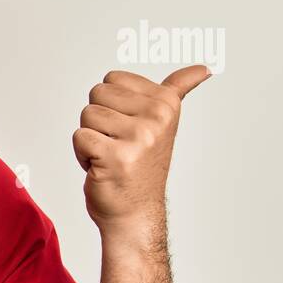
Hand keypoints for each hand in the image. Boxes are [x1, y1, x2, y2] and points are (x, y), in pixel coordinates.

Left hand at [72, 65, 211, 240]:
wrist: (135, 213)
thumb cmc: (141, 166)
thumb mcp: (163, 122)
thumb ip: (177, 91)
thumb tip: (203, 68)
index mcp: (166, 103)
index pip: (112, 79)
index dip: (111, 104)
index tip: (128, 127)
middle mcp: (157, 118)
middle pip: (96, 94)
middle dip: (99, 121)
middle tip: (117, 144)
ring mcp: (138, 138)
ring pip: (86, 116)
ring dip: (91, 139)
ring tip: (110, 156)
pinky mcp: (116, 156)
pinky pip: (80, 137)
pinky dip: (83, 155)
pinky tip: (102, 168)